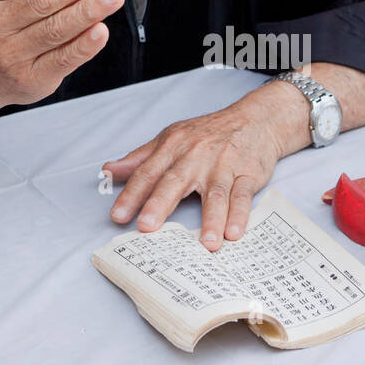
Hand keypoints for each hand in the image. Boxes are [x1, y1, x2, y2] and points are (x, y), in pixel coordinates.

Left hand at [103, 86, 301, 250]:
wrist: (257, 119)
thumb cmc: (210, 132)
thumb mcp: (171, 137)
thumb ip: (140, 158)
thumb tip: (108, 171)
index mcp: (174, 147)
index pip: (148, 172)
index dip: (132, 194)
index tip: (118, 215)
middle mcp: (197, 156)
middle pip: (176, 181)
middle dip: (160, 204)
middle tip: (147, 226)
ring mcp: (224, 166)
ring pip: (214, 193)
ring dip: (211, 220)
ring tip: (206, 245)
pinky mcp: (248, 174)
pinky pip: (242, 196)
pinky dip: (239, 215)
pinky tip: (233, 233)